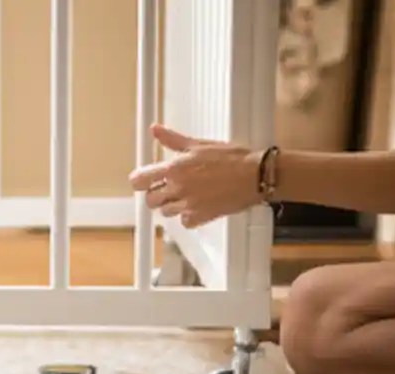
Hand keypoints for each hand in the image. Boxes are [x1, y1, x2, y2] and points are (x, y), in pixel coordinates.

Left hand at [129, 124, 262, 228]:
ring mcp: (188, 205)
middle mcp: (177, 189)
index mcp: (174, 169)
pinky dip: (188, 217)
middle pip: (150, 200)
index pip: (140, 180)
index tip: (144, 180)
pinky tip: (197, 206)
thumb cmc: (231, 158)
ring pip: (166, 212)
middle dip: (156, 194)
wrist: (255, 175)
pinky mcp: (200, 218)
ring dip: (172, 205)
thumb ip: (173, 140)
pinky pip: (184, 222)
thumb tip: (155, 129)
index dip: (140, 181)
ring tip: (186, 195)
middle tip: (168, 187)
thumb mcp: (199, 144)